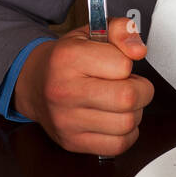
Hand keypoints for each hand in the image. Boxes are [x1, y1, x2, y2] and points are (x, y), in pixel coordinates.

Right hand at [13, 16, 153, 155]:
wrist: (34, 83)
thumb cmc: (66, 59)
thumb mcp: (91, 32)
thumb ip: (121, 31)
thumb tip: (138, 51)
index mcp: (68, 58)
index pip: (122, 65)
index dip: (128, 63)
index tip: (119, 64)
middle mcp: (64, 91)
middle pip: (127, 98)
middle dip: (141, 90)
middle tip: (131, 85)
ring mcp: (66, 120)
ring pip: (126, 123)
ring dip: (135, 112)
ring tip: (122, 102)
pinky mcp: (72, 142)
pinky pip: (117, 145)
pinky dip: (127, 134)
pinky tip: (117, 119)